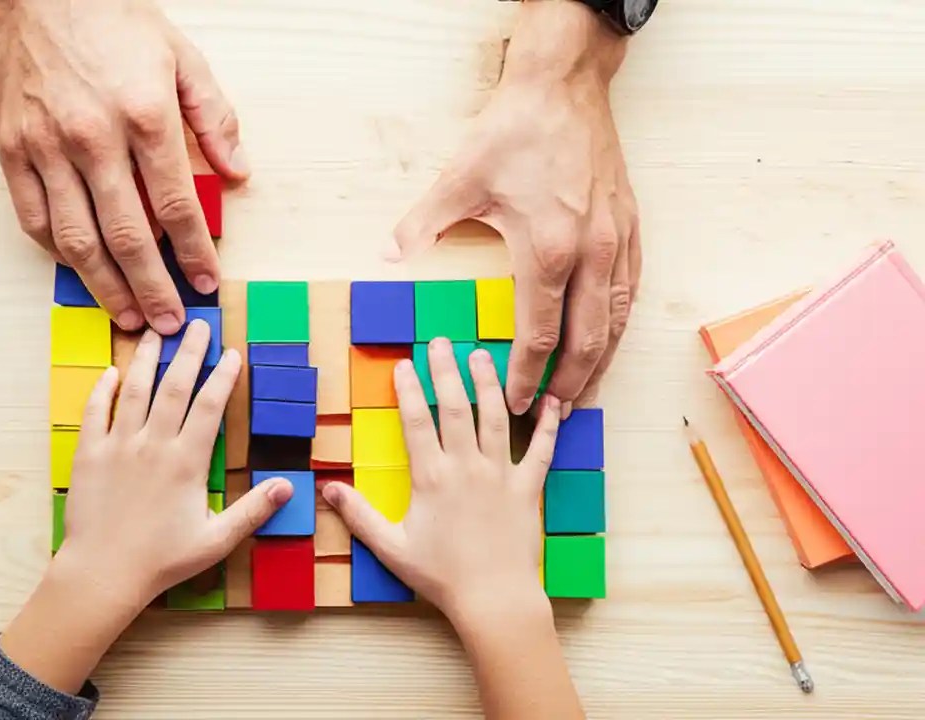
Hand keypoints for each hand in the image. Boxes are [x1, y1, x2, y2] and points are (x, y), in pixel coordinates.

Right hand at [0, 0, 249, 334]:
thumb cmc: (114, 19)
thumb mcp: (183, 58)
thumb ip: (214, 118)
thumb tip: (237, 172)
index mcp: (145, 117)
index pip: (176, 206)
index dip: (195, 253)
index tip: (207, 282)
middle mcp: (94, 138)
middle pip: (128, 236)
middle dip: (154, 288)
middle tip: (170, 323)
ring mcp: (47, 148)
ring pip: (78, 239)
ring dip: (106, 286)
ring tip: (129, 316)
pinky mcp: (11, 149)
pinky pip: (34, 218)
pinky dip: (59, 252)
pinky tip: (82, 271)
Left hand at [0, 322, 289, 692]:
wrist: (103, 573)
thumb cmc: (162, 561)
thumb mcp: (216, 540)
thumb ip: (253, 510)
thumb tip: (288, 488)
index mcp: (186, 461)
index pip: (209, 406)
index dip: (223, 377)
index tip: (232, 353)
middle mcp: (153, 445)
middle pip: (174, 386)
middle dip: (189, 352)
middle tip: (197, 325)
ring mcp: (118, 446)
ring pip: (135, 391)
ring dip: (147, 359)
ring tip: (155, 333)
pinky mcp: (89, 455)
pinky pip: (95, 412)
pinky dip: (103, 389)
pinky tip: (112, 372)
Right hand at [323, 339, 560, 625]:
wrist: (493, 599)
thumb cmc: (440, 576)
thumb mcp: (390, 547)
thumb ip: (358, 515)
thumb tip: (327, 489)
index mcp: (431, 477)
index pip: (416, 421)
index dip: (408, 389)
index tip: (404, 364)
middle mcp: (466, 467)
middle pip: (455, 407)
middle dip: (446, 371)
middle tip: (440, 342)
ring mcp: (500, 475)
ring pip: (495, 417)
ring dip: (488, 383)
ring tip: (482, 355)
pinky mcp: (528, 488)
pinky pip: (541, 449)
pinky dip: (547, 424)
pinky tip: (550, 400)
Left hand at [392, 0, 639, 415]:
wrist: (565, 87)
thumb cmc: (514, 131)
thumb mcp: (459, 178)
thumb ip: (423, 225)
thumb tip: (389, 256)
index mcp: (547, 250)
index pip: (540, 333)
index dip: (528, 375)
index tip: (518, 404)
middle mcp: (590, 253)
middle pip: (587, 339)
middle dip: (570, 383)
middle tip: (554, 414)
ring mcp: (616, 241)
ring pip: (616, 319)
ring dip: (602, 361)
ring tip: (585, 391)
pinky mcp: (629, 227)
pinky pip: (630, 289)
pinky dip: (619, 322)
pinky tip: (609, 337)